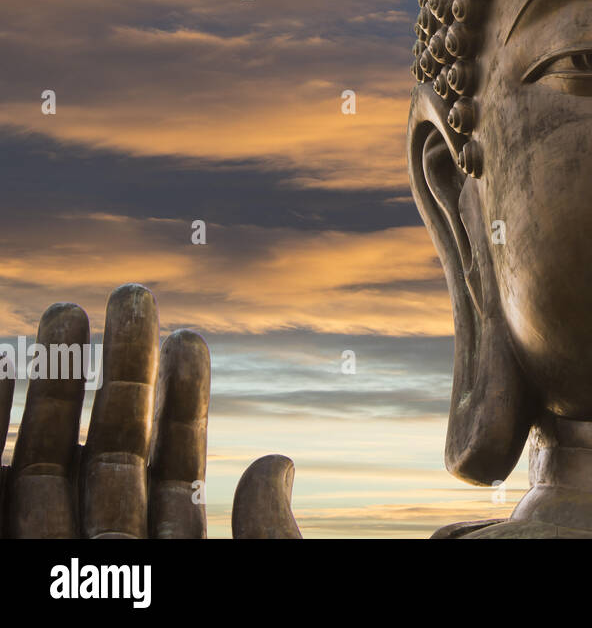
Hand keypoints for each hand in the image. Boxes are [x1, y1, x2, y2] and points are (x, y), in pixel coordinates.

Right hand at [0, 283, 300, 537]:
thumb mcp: (247, 584)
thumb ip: (263, 530)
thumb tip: (277, 462)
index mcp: (167, 558)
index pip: (178, 465)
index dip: (182, 397)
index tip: (187, 335)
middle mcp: (104, 556)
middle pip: (115, 447)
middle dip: (121, 369)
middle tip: (131, 295)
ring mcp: (44, 557)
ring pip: (48, 461)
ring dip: (53, 384)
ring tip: (64, 309)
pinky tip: (0, 363)